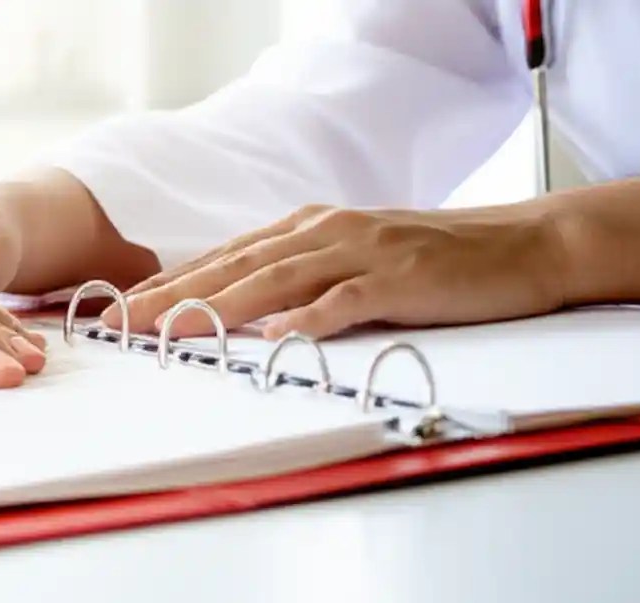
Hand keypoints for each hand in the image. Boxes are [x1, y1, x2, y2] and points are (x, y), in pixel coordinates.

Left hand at [103, 203, 569, 339]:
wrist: (518, 245)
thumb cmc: (428, 260)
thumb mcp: (350, 259)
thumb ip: (298, 279)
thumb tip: (241, 314)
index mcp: (306, 229)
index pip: (223, 259)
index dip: (168, 284)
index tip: (122, 310)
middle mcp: (323, 233)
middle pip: (233, 267)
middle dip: (171, 296)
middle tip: (122, 322)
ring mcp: (360, 253)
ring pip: (274, 280)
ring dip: (217, 306)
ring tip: (170, 328)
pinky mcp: (398, 280)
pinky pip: (344, 301)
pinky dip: (307, 318)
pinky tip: (274, 336)